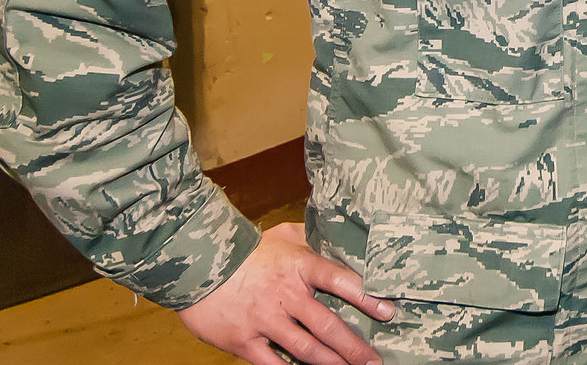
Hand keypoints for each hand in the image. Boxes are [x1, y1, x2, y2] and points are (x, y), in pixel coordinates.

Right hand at [179, 221, 395, 364]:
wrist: (198, 265)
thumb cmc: (247, 250)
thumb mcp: (282, 234)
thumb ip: (311, 237)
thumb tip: (335, 235)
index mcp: (300, 267)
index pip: (342, 281)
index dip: (367, 297)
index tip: (387, 312)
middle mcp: (287, 295)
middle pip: (328, 326)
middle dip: (355, 347)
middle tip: (374, 360)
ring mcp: (266, 321)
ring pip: (307, 349)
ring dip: (332, 363)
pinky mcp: (245, 341)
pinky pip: (273, 364)